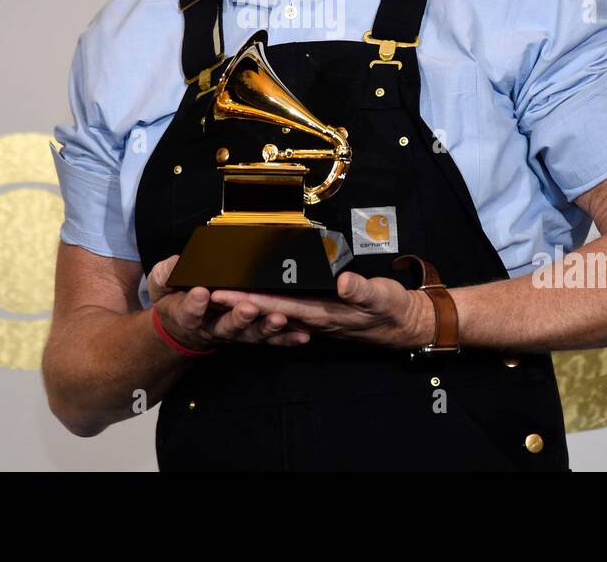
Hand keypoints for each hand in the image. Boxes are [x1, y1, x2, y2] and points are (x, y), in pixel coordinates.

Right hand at [146, 255, 312, 352]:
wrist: (182, 327)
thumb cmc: (174, 300)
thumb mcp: (161, 287)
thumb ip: (165, 275)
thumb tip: (176, 263)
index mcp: (187, 316)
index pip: (188, 313)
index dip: (194, 305)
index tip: (201, 293)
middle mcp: (212, 328)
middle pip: (225, 327)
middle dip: (238, 318)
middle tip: (248, 308)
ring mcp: (233, 334)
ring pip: (250, 335)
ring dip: (266, 328)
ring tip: (279, 319)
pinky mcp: (250, 335)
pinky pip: (269, 341)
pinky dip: (286, 339)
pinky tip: (302, 336)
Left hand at [209, 271, 434, 349]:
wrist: (404, 324)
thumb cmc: (392, 309)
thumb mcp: (382, 297)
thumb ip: (362, 290)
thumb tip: (344, 283)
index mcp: (321, 313)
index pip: (276, 305)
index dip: (247, 299)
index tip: (220, 292)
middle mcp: (311, 318)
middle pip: (265, 309)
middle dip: (234, 301)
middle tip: (202, 290)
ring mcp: (312, 317)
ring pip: (270, 310)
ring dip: (244, 303)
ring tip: (216, 291)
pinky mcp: (316, 313)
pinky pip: (283, 309)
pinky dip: (263, 303)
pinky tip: (250, 298)